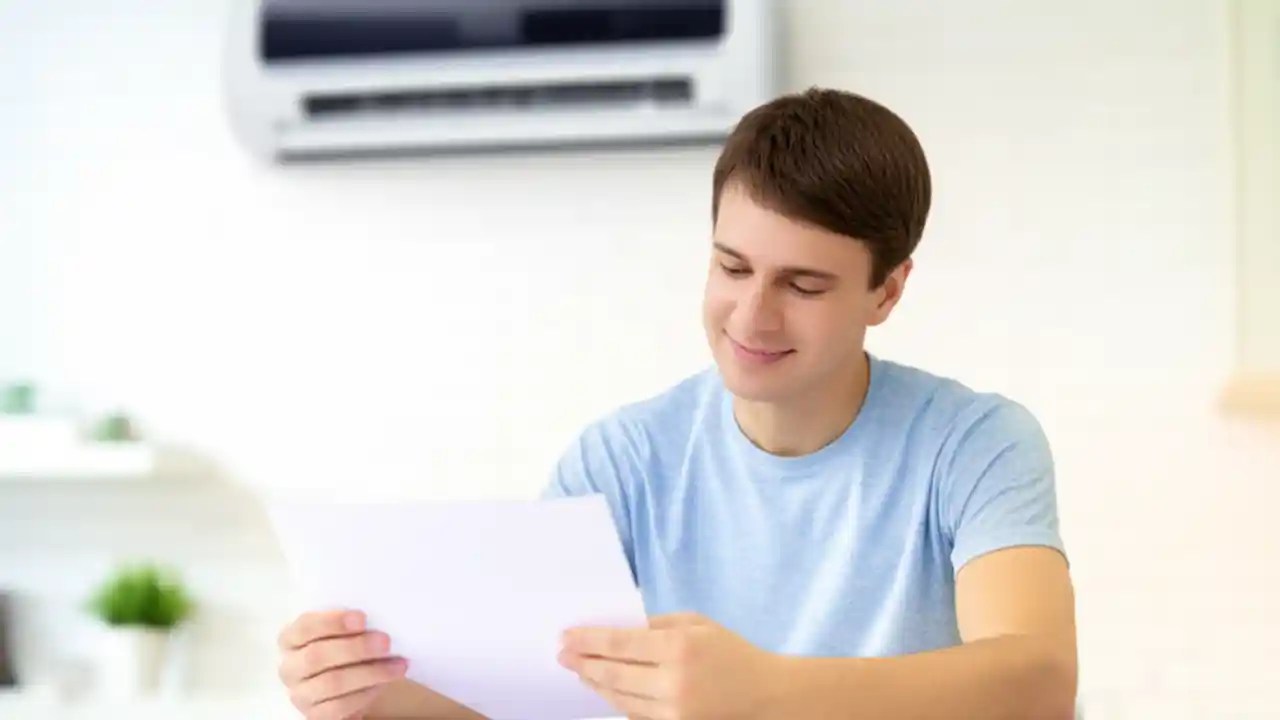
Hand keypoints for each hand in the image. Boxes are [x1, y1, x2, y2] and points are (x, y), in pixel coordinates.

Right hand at [277, 609, 408, 719]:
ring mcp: (300, 694)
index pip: (305, 627)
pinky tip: (383, 684)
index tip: (362, 618)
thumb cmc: (347, 650)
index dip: (332, 622)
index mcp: (291, 639)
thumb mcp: (345, 634)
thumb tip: (379, 617)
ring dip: (369, 673)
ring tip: (397, 666)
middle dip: (355, 648)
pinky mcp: (314, 716)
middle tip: (386, 642)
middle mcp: (290, 667)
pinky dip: (365, 694)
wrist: (350, 686)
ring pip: (331, 683)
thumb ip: (352, 625)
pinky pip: (339, 707)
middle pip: (317, 656)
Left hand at [559, 612, 784, 719]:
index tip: (566, 636)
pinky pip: (635, 715)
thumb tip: (619, 628)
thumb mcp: (698, 624)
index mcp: (679, 647)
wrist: (765, 697)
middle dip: (583, 663)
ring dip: (595, 684)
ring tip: (580, 671)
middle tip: (562, 655)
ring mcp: (673, 711)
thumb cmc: (731, 653)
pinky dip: (616, 702)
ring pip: (620, 699)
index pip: (619, 644)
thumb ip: (658, 624)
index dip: (588, 640)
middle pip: (613, 674)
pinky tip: (605, 689)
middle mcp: (673, 681)